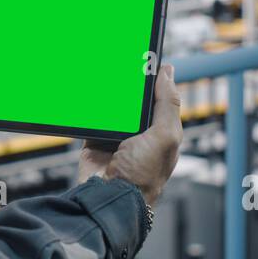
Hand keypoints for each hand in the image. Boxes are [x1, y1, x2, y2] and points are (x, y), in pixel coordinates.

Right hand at [77, 63, 181, 206]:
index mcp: (161, 133)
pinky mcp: (95, 142)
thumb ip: (168, 104)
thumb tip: (168, 72)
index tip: (147, 59)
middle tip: (122, 64)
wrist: (108, 199)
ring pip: (113, 108)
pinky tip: (89, 95)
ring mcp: (117, 139)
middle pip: (134, 101)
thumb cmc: (143, 175)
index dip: (155, 81)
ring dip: (109, 97)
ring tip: (104, 76)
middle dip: (129, 86)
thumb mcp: (164, 136)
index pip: (160, 99)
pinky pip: (92, 119)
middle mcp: (140, 135)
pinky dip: (90, 109)